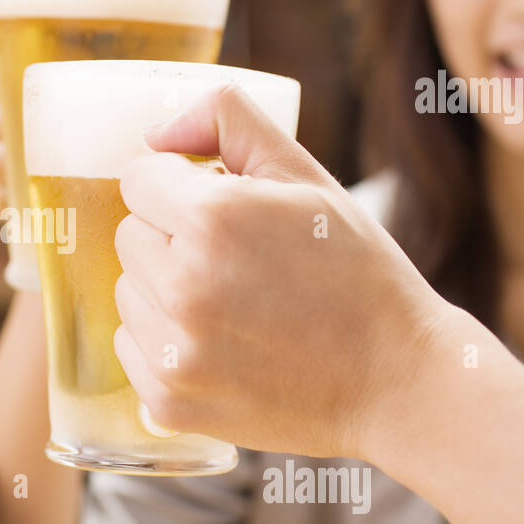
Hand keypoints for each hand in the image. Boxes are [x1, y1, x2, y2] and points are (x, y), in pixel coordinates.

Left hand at [112, 80, 453, 460]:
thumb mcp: (305, 174)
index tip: (223, 211)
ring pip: (126, 292)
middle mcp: (182, 287)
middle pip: (128, 235)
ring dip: (163, 291)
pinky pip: (131, 349)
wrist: (396, 381)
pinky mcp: (168, 403)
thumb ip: (226, 120)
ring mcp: (172, 353)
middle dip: (170, 237)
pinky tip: (224, 346)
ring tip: (234, 306)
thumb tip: (155, 133)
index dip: (181, 187)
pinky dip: (165, 344)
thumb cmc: (355, 272)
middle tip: (238, 261)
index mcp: (213, 219)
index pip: (138, 180)